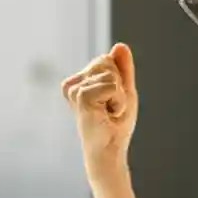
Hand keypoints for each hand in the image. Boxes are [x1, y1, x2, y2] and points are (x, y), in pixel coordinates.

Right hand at [62, 43, 137, 181]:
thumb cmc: (115, 126)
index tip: (112, 101)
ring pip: (110, 74)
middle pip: (106, 61)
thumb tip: (120, 45)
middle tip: (112, 107)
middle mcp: (73, 84)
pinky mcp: (80, 96)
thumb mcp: (124, 91)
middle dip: (119, 85)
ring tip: (109, 113)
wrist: (109, 151)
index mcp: (80, 81)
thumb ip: (123, 69)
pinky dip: (118, 100)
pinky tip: (107, 115)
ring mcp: (75, 90)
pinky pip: (111, 85)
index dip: (119, 80)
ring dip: (120, 96)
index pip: (107, 59)